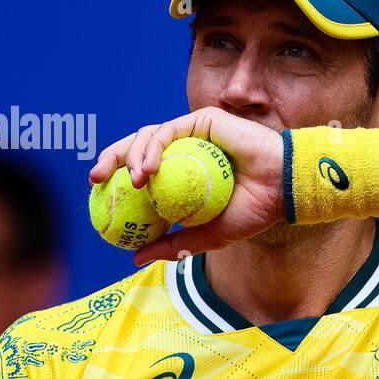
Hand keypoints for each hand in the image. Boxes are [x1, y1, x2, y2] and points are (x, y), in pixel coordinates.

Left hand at [89, 107, 285, 263]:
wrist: (284, 190)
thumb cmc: (253, 212)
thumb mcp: (206, 235)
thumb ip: (172, 244)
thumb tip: (134, 257)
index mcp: (185, 172)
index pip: (143, 170)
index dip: (116, 177)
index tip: (99, 193)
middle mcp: (187, 149)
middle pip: (137, 147)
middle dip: (110, 158)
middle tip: (95, 179)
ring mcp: (194, 133)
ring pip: (148, 136)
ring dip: (131, 155)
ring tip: (131, 179)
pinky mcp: (203, 120)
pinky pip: (169, 130)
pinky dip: (153, 148)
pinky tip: (148, 169)